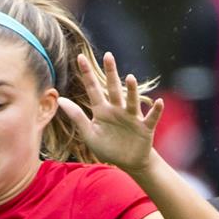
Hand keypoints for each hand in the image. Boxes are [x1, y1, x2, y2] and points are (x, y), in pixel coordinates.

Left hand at [58, 51, 163, 173]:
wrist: (128, 162)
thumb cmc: (108, 147)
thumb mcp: (89, 133)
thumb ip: (76, 116)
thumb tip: (60, 100)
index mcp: (102, 110)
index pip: (93, 89)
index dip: (87, 74)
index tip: (80, 58)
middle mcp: (117, 109)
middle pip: (113, 88)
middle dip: (111, 73)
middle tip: (108, 56)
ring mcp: (131, 117)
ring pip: (132, 101)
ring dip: (132, 90)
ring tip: (130, 78)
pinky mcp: (144, 128)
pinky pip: (151, 118)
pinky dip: (155, 111)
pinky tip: (158, 102)